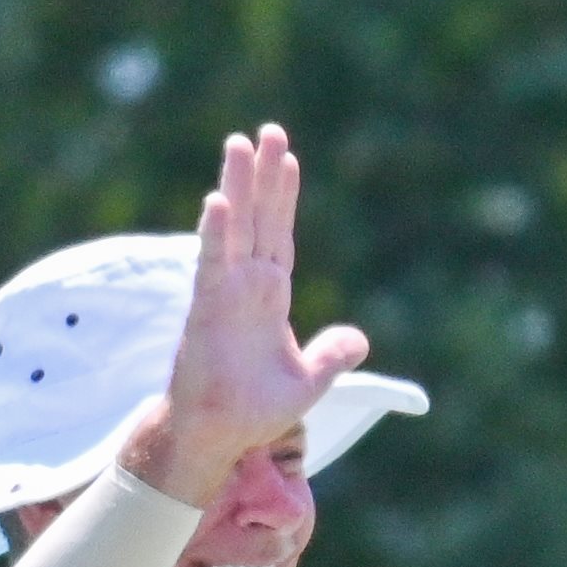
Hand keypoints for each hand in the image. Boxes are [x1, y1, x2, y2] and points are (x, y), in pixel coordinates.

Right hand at [130, 125, 368, 505]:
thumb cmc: (253, 410)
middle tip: (266, 130)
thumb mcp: (308, 382)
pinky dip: (215, 233)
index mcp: (269, 296)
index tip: (288, 157)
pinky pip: (212, 264)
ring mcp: (225, 293)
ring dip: (236, 187)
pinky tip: (218, 201)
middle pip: (258, 218)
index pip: (279, 234)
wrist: (219, 436)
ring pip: (233, 228)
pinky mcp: (206, 309)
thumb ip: (332, 355)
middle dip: (262, 175)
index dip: (283, 197)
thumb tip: (360, 339)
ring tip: (238, 144)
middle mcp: (246, 285)